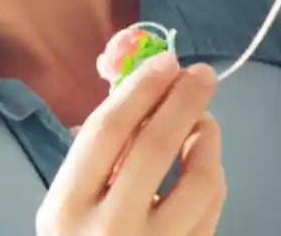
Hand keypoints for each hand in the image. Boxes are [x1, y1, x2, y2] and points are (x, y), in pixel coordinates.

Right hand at [36, 53, 225, 235]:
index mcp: (67, 207)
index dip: (140, 90)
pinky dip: (213, 178)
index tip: (166, 61)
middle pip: (155, 147)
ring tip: (203, 125)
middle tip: (202, 75)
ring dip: (207, 142)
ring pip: (199, 182)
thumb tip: (143, 83)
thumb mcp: (69, 200)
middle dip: (184, 101)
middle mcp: (108, 230)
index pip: (107, 132)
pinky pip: (212, 211)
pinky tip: (204, 165)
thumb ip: (99, 150)